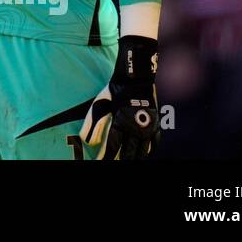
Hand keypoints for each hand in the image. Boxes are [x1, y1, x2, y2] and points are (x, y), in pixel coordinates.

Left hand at [80, 36, 160, 159]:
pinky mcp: (155, 124)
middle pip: (129, 154)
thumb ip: (92, 124)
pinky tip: (144, 154)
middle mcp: (136, 128)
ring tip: (129, 161)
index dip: (107, 158)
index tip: (102, 163)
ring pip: (143, 152)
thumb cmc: (114, 91)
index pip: (113, 149)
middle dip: (122, 161)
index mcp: (121, 123)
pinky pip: (154, 143)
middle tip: (115, 163)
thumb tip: (86, 141)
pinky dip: (149, 151)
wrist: (135, 78)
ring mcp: (148, 127)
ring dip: (135, 158)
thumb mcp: (99, 105)